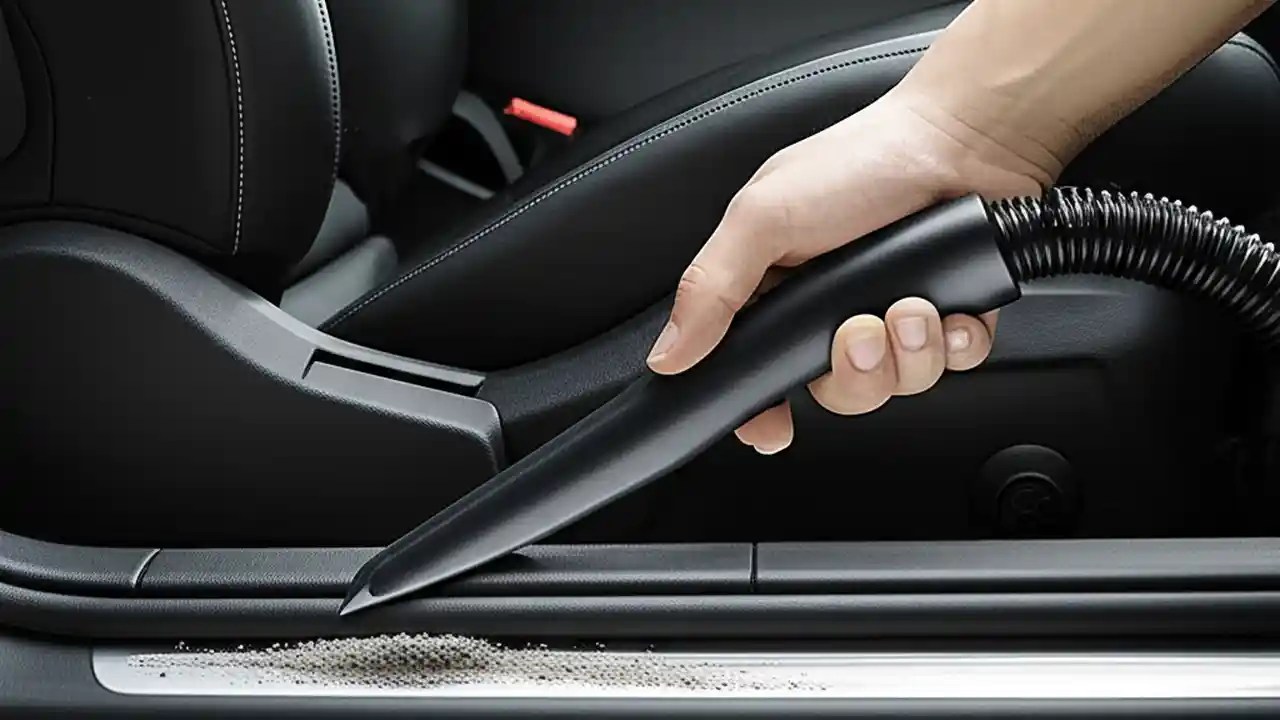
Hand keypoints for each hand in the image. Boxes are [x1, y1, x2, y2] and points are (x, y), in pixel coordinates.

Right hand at [644, 90, 1047, 453]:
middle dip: (852, 372)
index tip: (772, 427)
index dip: (762, 407)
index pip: (754, 369)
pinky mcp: (950, 318)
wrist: (964, 136)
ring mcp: (892, 316)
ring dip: (907, 353)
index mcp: (776, 287)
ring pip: (895, 385)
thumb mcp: (763, 218)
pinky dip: (956, 343)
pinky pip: (953, 367)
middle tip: (858, 329)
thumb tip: (667, 355)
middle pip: (833, 391)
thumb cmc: (862, 160)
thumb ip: (711, 289)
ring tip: (911, 304)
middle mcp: (831, 308)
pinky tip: (952, 309)